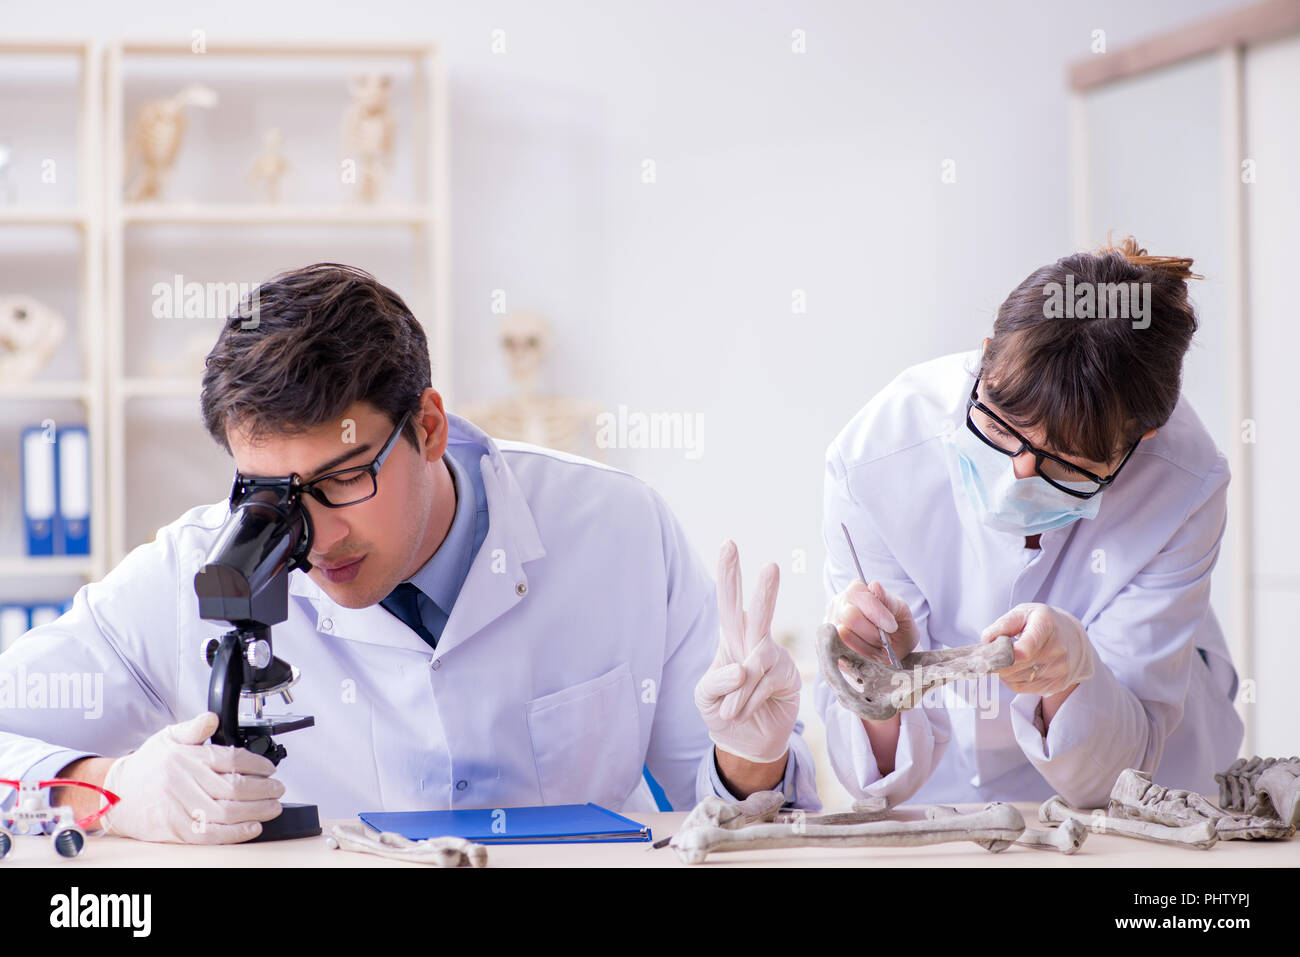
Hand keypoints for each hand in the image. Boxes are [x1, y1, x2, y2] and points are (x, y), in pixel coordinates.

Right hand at [101, 712, 285, 843]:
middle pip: (233, 787)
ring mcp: (180, 807)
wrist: (114, 794)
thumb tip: (213, 718)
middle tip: (278, 789)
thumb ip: (194, 727)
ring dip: (255, 812)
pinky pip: (210, 834)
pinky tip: (251, 828)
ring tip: (272, 808)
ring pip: (226, 812)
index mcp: (187, 757)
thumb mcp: (168, 737)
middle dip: (263, 789)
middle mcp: (185, 781)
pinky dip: (235, 833)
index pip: (232, 759)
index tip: (271, 769)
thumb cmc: (146, 766)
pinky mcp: (176, 829)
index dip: (257, 765)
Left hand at [694, 541, 800, 764]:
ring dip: (741, 687)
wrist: (746, 741)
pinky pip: (763, 685)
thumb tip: (743, 668)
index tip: (729, 544)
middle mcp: (753, 642)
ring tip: (730, 710)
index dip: (729, 575)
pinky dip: (748, 701)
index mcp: (730, 637)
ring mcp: (773, 658)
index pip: (728, 602)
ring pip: (759, 655)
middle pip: (757, 613)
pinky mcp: (787, 677)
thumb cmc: (722, 710)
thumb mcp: (705, 696)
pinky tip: (742, 712)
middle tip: (771, 567)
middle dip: (763, 591)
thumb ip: (717, 681)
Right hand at [827, 580, 917, 664]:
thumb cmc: (897, 625)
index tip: (892, 626)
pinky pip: (842, 651)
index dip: (878, 614)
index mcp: (856, 590)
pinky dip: (861, 655)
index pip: (861, 597)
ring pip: (844, 635)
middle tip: (884, 639)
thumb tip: (874, 586)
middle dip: (873, 632)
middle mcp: (839, 604)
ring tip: (877, 646)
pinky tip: (869, 653)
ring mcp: (831, 624)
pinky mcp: (829, 644)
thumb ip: (888, 600)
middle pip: (850, 616)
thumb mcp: (901, 611)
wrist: (894, 647)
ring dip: (867, 645)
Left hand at [981, 602, 1094, 695]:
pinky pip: (1021, 688)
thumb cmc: (1042, 623)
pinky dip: (1010, 680)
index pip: (1025, 649)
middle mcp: (1057, 650)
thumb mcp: (1023, 613)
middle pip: (1015, 666)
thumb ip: (1003, 624)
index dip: (1004, 655)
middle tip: (985, 657)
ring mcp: (1059, 670)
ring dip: (1002, 672)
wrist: (1075, 639)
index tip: (989, 654)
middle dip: (995, 662)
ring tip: (1002, 660)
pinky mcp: (1056, 685)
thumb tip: (987, 641)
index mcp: (1046, 626)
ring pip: (1015, 679)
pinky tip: (1013, 669)